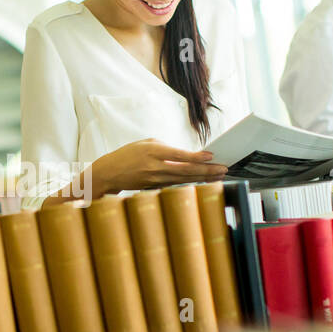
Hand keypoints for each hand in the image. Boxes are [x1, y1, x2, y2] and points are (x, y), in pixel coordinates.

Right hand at [90, 138, 227, 195]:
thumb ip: (166, 148)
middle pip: (186, 170)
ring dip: (203, 178)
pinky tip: (202, 182)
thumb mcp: (145, 143)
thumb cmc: (127, 155)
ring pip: (184, 179)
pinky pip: (176, 185)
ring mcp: (155, 180)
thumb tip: (185, 155)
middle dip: (206, 170)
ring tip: (218, 176)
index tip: (211, 156)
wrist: (109, 173)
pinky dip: (191, 183)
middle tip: (223, 169)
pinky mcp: (154, 188)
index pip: (179, 155)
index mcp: (153, 151)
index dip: (197, 157)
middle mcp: (155, 167)